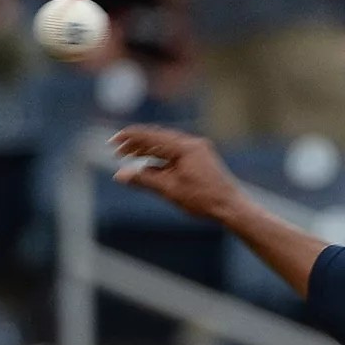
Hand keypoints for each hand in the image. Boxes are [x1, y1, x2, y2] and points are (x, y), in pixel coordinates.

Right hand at [112, 125, 243, 223]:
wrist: (232, 208)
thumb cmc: (203, 200)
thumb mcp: (169, 190)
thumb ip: (143, 179)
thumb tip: (120, 175)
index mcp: (184, 147)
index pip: (151, 136)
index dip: (129, 138)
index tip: (113, 141)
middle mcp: (192, 143)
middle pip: (157, 138)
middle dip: (136, 144)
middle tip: (117, 151)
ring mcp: (197, 149)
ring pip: (166, 145)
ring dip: (147, 150)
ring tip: (129, 156)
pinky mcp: (200, 158)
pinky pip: (175, 152)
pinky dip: (161, 157)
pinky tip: (148, 164)